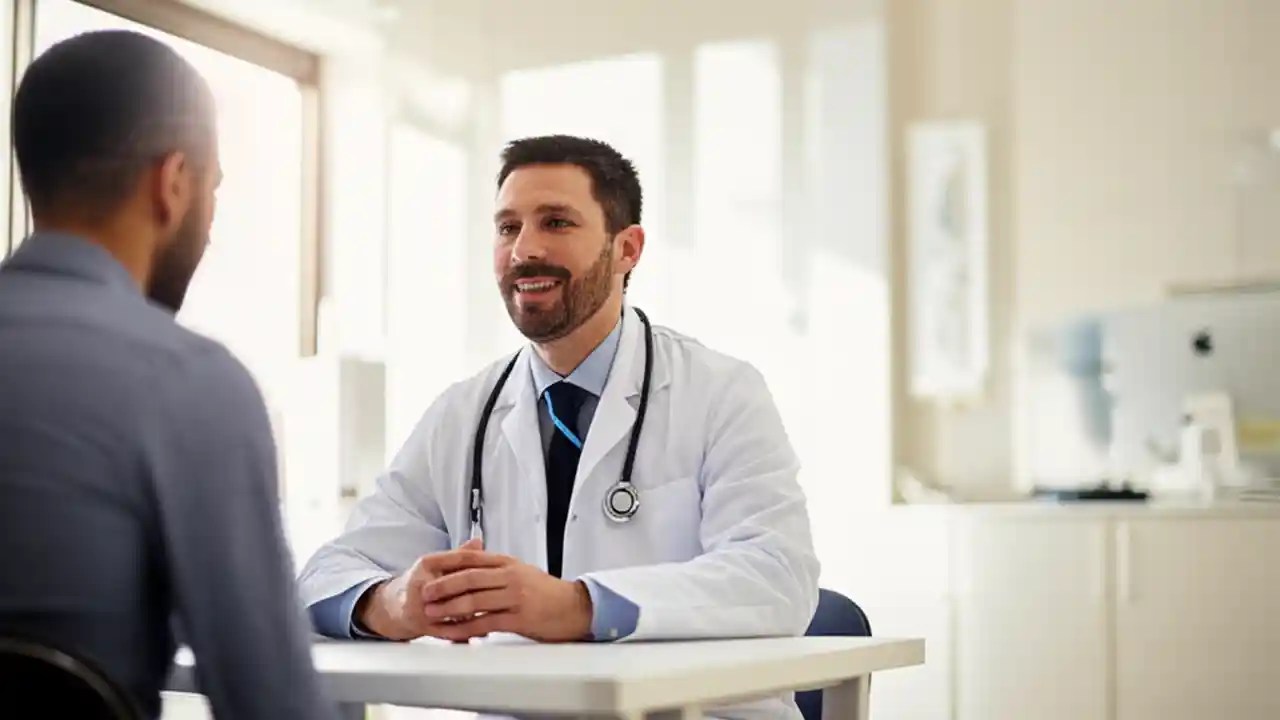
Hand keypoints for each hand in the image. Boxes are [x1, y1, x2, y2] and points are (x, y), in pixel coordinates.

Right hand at [356, 539, 499, 640]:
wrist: (396, 607)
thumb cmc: (422, 583)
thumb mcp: (439, 564)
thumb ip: (460, 554)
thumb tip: (480, 541)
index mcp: (426, 564)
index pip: (458, 560)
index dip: (481, 564)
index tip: (500, 570)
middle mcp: (421, 584)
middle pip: (457, 586)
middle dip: (480, 590)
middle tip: (502, 592)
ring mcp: (420, 607)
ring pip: (454, 609)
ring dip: (476, 613)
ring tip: (497, 613)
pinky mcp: (423, 626)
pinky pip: (448, 630)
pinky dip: (467, 632)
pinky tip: (483, 631)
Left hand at [418, 553, 593, 642]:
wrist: (574, 607)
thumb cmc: (547, 592)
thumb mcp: (522, 571)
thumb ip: (497, 568)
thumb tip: (472, 564)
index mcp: (508, 563)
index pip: (473, 558)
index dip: (449, 564)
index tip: (431, 570)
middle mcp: (510, 576)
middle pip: (469, 578)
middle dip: (443, 586)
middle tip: (425, 593)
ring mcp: (514, 597)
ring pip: (474, 601)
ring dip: (449, 607)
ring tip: (432, 613)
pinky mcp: (519, 618)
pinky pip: (486, 623)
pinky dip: (466, 629)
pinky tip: (454, 633)